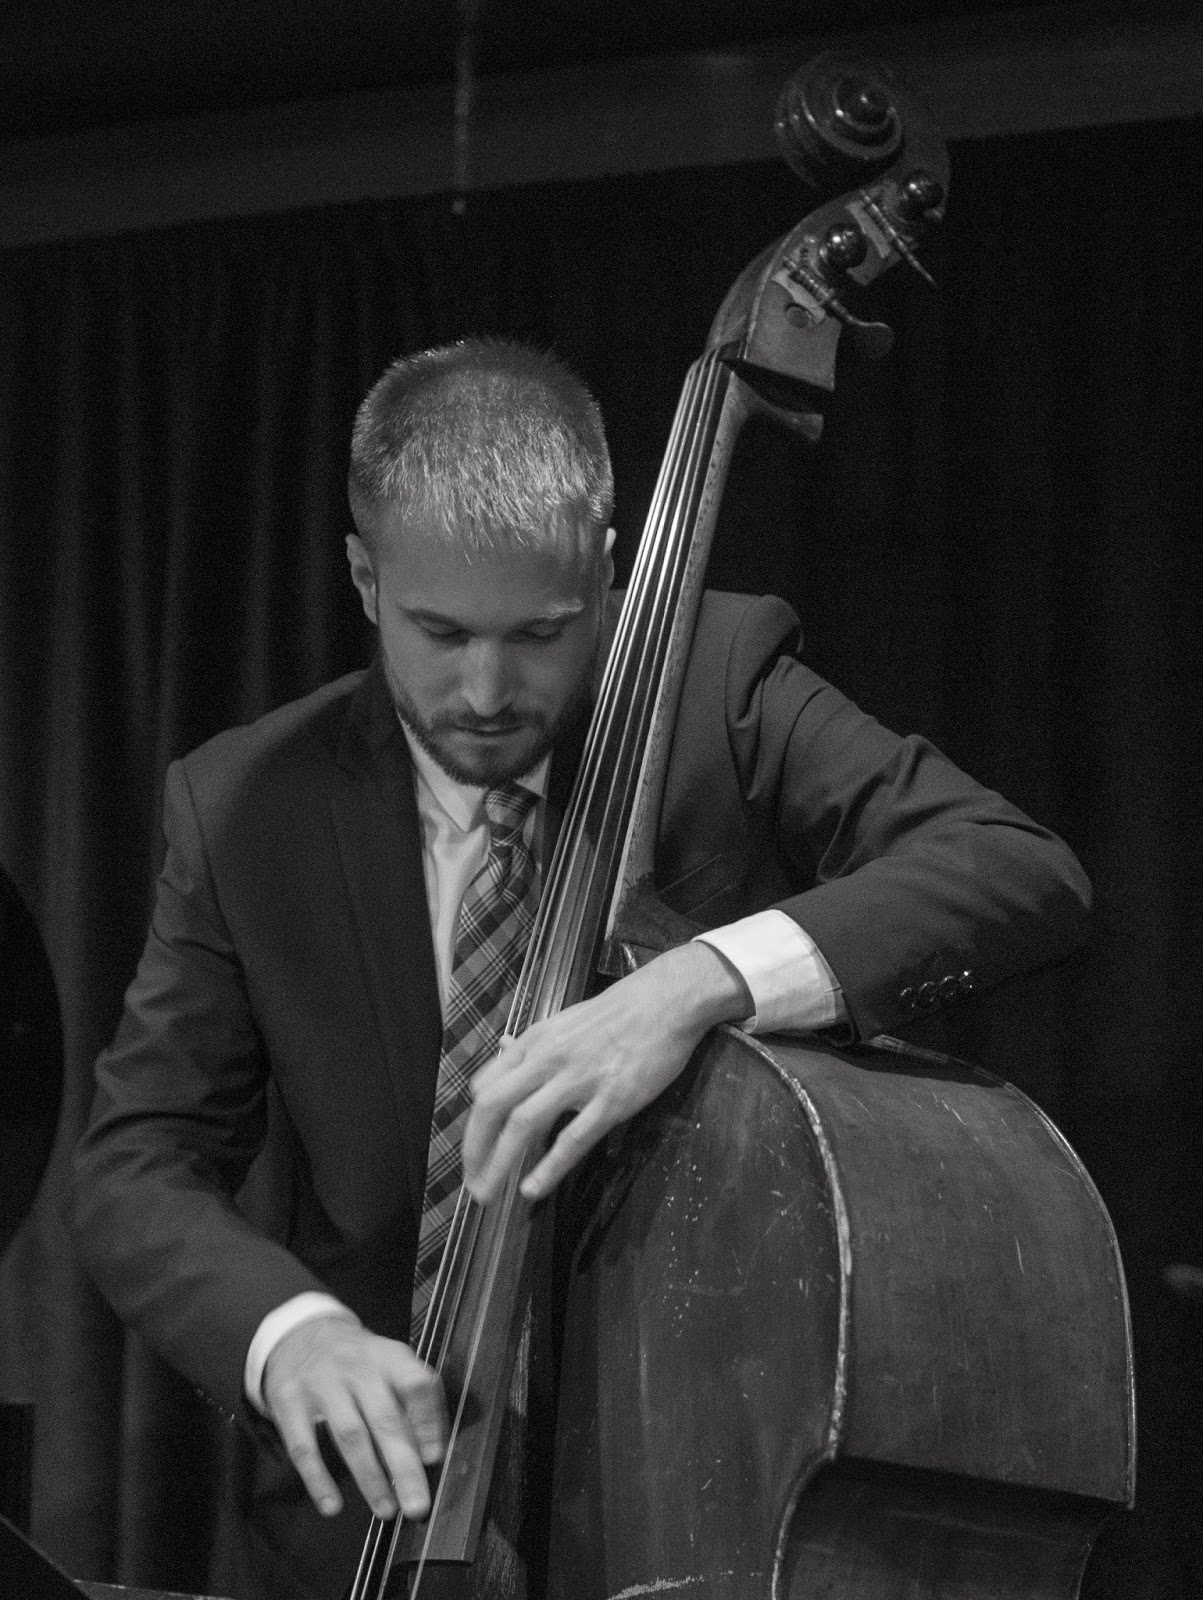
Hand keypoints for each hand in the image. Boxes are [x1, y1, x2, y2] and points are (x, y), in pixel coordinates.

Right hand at [262, 1314, 446, 1521]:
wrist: (300, 1334)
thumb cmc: (356, 1362)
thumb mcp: (386, 1364)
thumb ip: (410, 1400)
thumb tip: (431, 1452)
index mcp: (388, 1357)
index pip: (416, 1383)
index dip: (428, 1421)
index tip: (435, 1458)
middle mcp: (357, 1367)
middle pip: (385, 1418)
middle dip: (404, 1466)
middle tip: (417, 1506)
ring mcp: (321, 1383)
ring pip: (350, 1434)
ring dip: (370, 1477)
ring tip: (386, 1510)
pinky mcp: (289, 1401)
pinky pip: (304, 1446)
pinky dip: (318, 1479)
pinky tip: (333, 1506)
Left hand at [462, 941, 751, 1204]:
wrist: (666, 1001)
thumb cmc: (617, 1012)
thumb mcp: (564, 1022)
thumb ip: (533, 1044)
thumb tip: (502, 1049)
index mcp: (534, 1041)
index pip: (486, 1085)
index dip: (474, 1124)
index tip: (474, 1151)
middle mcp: (548, 1059)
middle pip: (493, 1106)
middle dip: (474, 1148)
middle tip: (471, 1182)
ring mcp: (579, 1080)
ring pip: (523, 1124)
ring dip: (499, 1163)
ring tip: (488, 1194)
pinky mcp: (612, 1101)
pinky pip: (572, 1138)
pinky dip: (548, 1167)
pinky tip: (531, 1189)